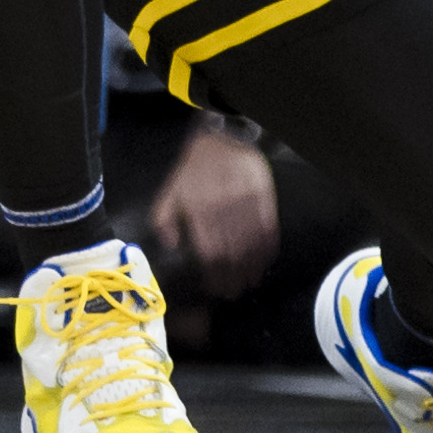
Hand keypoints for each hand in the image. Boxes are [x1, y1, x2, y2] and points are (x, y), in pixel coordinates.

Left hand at [147, 120, 278, 298]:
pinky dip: (267, 252)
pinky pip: (269, 231)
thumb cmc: (193, 171)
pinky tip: (263, 265)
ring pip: (251, 247)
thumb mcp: (169, 192)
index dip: (213, 276)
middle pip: (232, 254)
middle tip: (231, 293)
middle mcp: (224, 208)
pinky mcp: (264, 198)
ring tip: (247, 285)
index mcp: (199, 209)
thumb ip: (163, 221)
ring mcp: (247, 203)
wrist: (222, 139)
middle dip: (231, 279)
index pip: (209, 252)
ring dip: (250, 270)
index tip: (213, 289)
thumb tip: (170, 248)